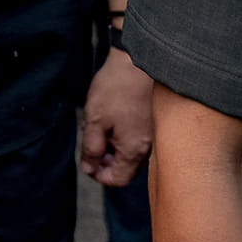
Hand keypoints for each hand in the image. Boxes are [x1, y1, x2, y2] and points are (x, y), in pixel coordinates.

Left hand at [81, 49, 153, 186]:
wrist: (137, 61)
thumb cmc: (116, 89)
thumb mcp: (95, 119)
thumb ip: (92, 148)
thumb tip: (90, 168)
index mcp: (134, 151)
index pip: (118, 180)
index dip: (99, 174)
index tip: (88, 159)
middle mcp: (149, 148)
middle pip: (126, 170)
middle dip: (106, 161)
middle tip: (92, 140)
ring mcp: (154, 136)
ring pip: (132, 155)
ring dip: (114, 148)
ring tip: (100, 126)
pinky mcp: (154, 124)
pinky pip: (138, 141)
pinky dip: (123, 137)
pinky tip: (112, 119)